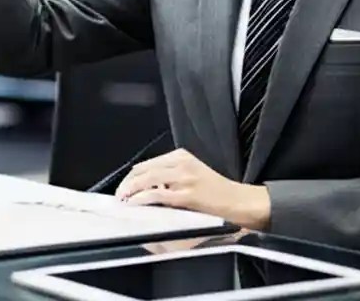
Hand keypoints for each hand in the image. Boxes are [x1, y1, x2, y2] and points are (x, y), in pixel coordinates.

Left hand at [114, 149, 270, 230]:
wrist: (241, 201)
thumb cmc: (218, 192)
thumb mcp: (192, 175)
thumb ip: (171, 177)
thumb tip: (146, 189)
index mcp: (182, 156)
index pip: (147, 164)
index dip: (132, 176)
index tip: (124, 186)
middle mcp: (182, 163)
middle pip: (144, 169)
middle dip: (127, 183)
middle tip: (119, 195)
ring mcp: (185, 178)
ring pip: (148, 179)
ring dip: (131, 190)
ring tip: (123, 199)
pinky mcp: (188, 194)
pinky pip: (158, 195)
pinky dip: (142, 199)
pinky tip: (135, 203)